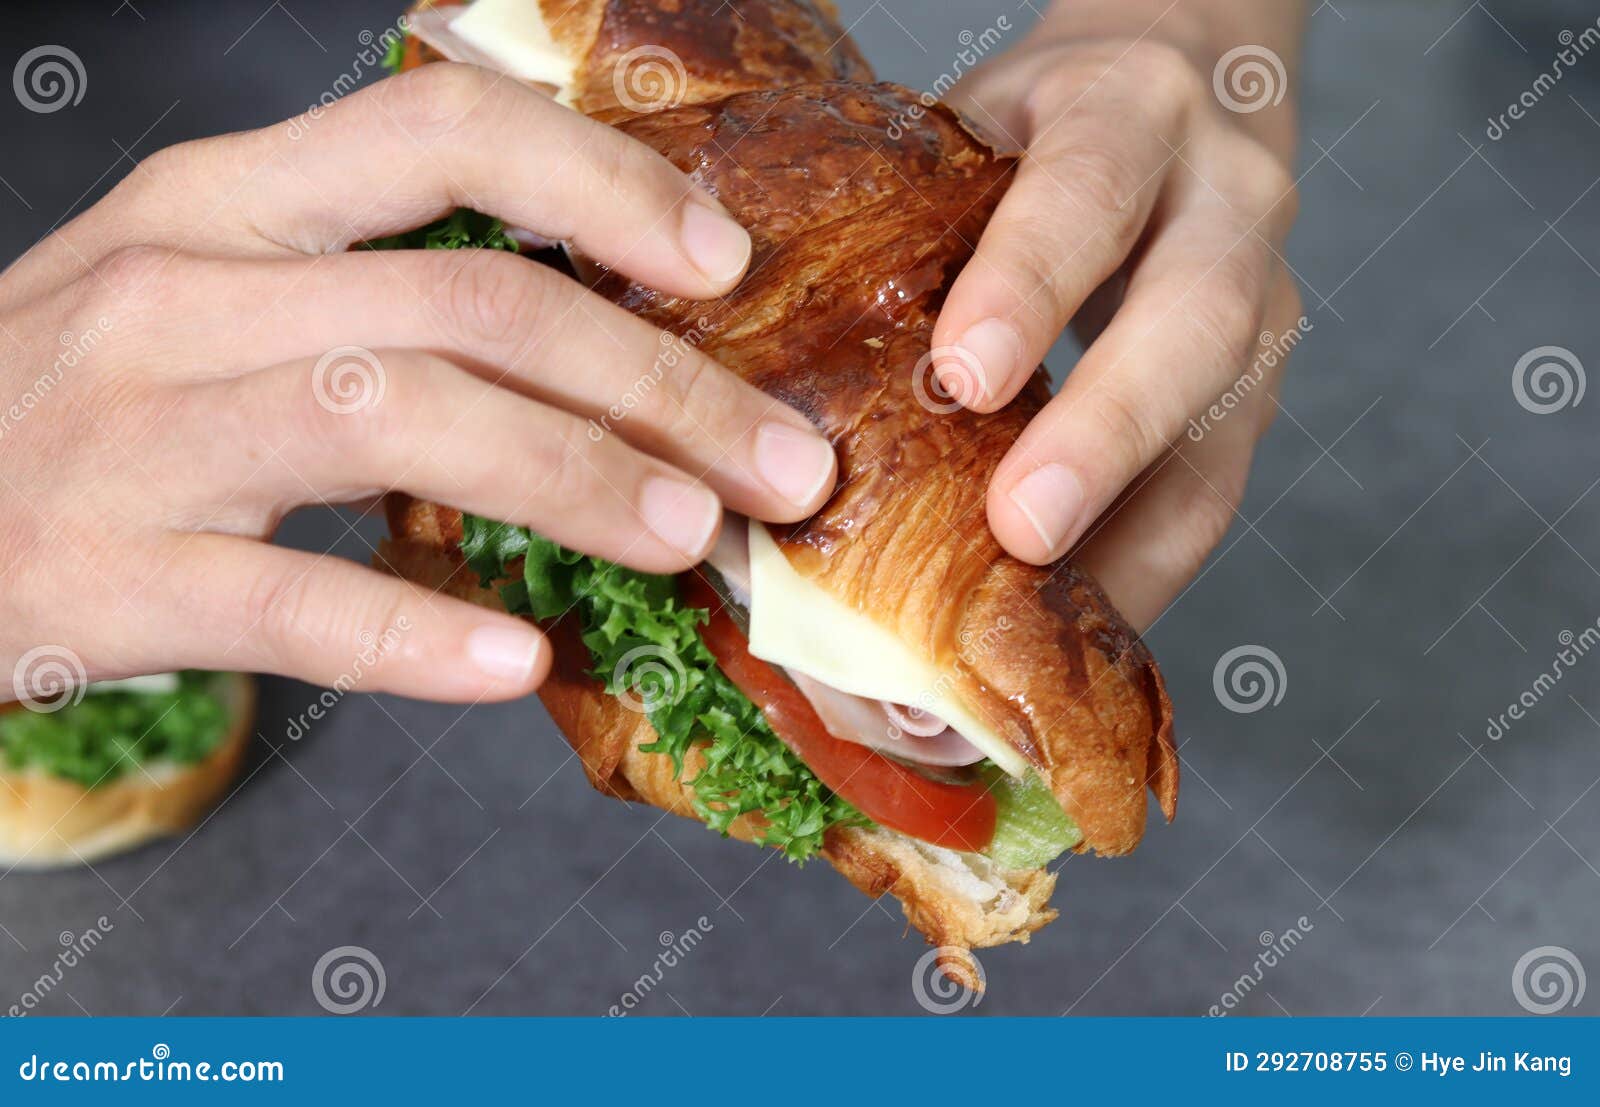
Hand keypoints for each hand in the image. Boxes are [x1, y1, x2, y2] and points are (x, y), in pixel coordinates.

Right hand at [0, 63, 836, 702]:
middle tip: (780, 461)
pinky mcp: (103, 572)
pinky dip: (412, 636)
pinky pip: (285, 599)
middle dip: (653, 378)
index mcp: (227, 205)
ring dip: (569, 473)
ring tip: (687, 532)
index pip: (440, 131)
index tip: (723, 261)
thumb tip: (596, 349)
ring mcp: (136, 430)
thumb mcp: (208, 294)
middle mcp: (183, 289)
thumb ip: (373, 291)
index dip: (601, 185)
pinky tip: (515, 662)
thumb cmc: (82, 406)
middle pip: (467, 299)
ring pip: (395, 419)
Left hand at [934, 20, 1303, 629]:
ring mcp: (1263, 301)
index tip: (962, 377)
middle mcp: (1224, 201)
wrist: (1180, 85)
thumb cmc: (1042, 123)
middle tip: (1020, 526)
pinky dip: (1141, 572)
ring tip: (1041, 630)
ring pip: (1223, 430)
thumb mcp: (976, 125)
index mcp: (1131, 108)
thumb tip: (774, 375)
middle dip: (1107, 433)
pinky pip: (1211, 496)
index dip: (1030, 284)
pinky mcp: (1256, 390)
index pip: (1088, 188)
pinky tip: (1066, 632)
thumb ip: (913, 214)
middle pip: (1195, 321)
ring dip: (1130, 537)